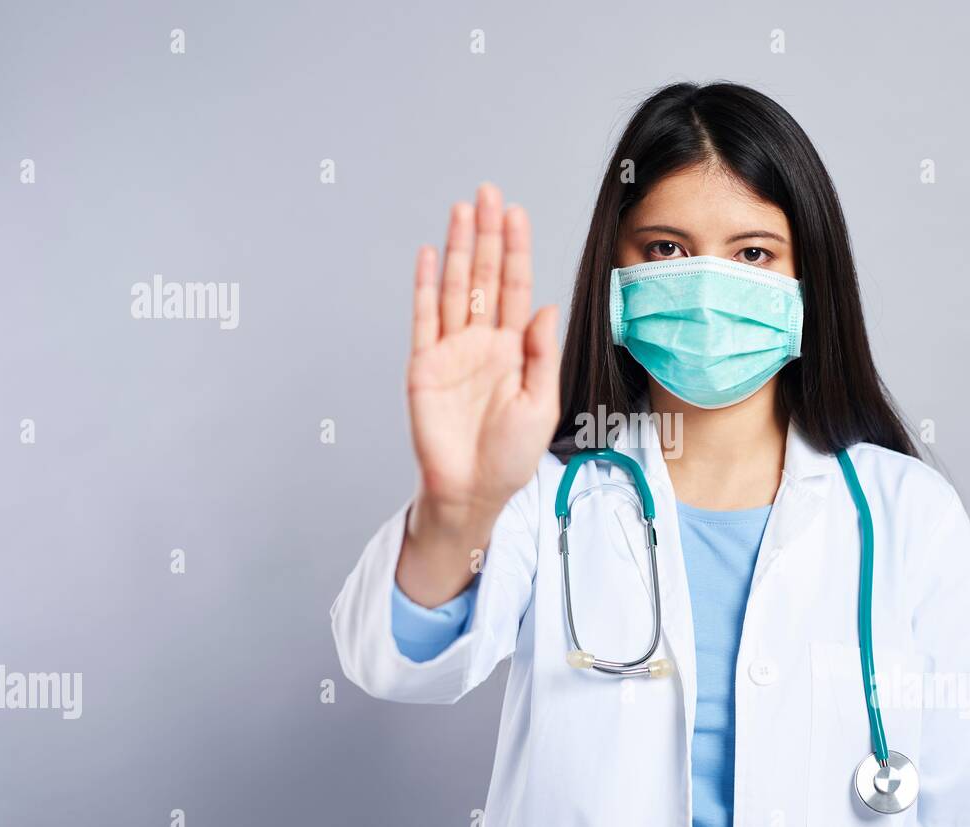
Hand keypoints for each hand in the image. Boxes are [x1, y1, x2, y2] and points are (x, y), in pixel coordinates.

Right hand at [406, 184, 560, 532]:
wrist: (472, 491)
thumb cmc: (510, 457)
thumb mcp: (541, 404)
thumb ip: (541, 355)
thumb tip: (546, 307)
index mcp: (514, 350)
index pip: (516, 288)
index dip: (516, 251)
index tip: (517, 213)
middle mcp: (482, 343)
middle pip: (484, 277)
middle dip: (487, 235)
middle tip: (488, 192)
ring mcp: (451, 351)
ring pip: (454, 288)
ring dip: (457, 249)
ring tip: (461, 209)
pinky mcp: (423, 366)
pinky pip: (422, 319)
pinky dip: (423, 287)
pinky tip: (427, 255)